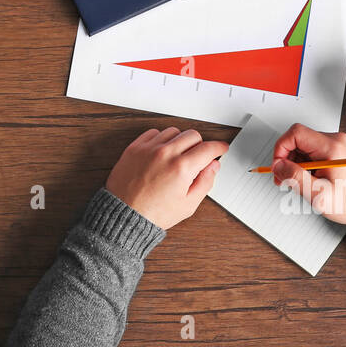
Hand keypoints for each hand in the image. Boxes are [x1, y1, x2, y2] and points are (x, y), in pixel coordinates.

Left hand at [105, 127, 227, 228]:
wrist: (124, 215)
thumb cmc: (153, 213)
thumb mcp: (188, 205)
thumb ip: (205, 182)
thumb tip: (213, 166)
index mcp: (181, 168)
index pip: (208, 148)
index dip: (219, 148)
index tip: (221, 148)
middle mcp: (165, 153)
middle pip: (193, 135)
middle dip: (200, 145)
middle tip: (198, 158)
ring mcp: (148, 148)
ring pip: (174, 131)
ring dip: (180, 141)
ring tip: (178, 157)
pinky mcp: (134, 147)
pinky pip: (154, 133)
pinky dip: (162, 140)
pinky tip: (162, 153)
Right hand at [270, 124, 345, 227]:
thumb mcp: (319, 195)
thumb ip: (295, 178)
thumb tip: (278, 165)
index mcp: (332, 148)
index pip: (295, 133)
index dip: (281, 148)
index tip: (279, 166)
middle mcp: (337, 140)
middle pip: (299, 139)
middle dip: (288, 159)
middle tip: (286, 179)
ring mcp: (339, 145)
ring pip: (305, 146)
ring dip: (298, 163)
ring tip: (304, 183)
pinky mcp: (339, 151)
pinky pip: (315, 151)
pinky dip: (308, 164)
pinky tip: (313, 180)